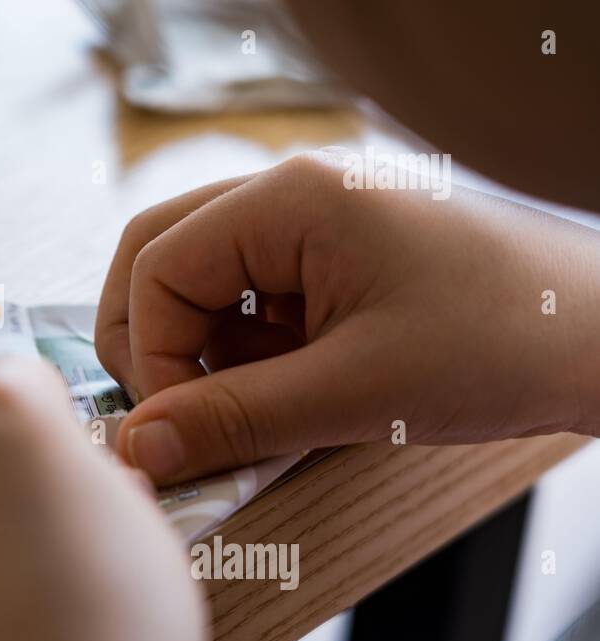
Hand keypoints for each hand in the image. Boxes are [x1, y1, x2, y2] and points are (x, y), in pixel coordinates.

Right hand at [96, 152, 599, 485]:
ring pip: (200, 276)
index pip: (159, 265)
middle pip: (161, 251)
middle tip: (174, 412)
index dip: (152, 356)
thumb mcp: (356, 393)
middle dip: (153, 340)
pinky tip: (296, 386)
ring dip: (204, 349)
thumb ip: (234, 419)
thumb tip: (136, 450)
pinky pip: (250, 295)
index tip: (176, 431)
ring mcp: (313, 218)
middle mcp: (292, 190)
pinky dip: (247, 349)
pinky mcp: (332, 253)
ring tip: (260, 402)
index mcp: (292, 197)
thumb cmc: (503, 343)